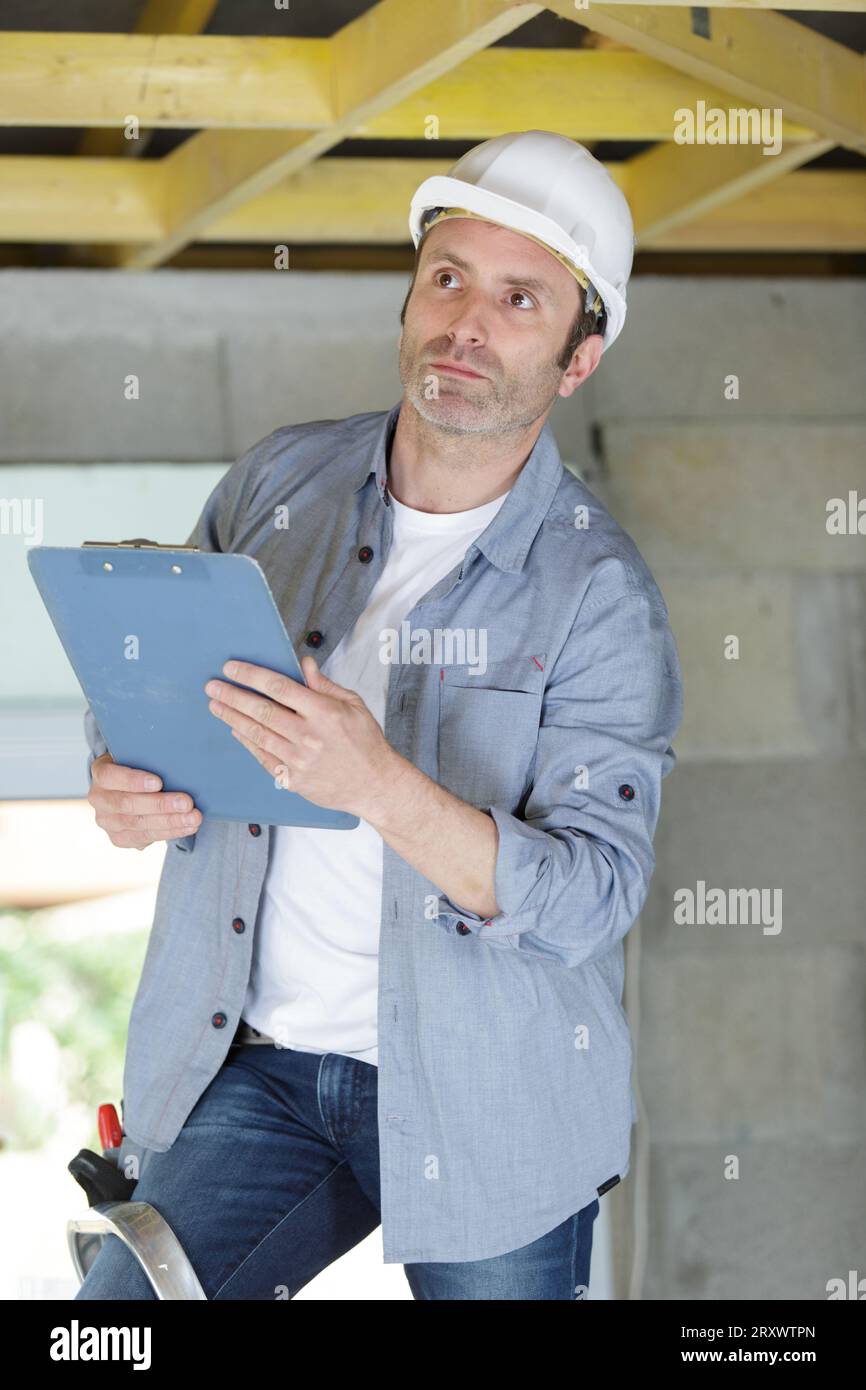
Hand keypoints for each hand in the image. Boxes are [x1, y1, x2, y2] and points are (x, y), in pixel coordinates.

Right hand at [88, 753, 201, 848]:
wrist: (126, 788)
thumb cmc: (139, 767)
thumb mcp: (139, 756)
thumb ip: (151, 758)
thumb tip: (180, 762)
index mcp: (101, 772)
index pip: (110, 776)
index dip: (133, 780)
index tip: (159, 782)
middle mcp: (99, 799)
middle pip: (127, 804)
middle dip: (160, 805)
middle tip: (186, 803)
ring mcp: (107, 821)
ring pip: (138, 824)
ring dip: (170, 822)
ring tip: (193, 818)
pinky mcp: (118, 838)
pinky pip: (144, 838)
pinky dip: (169, 832)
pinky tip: (187, 827)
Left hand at [204, 655, 403, 817]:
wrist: (374, 784)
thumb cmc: (366, 743)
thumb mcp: (353, 705)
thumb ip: (324, 685)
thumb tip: (304, 663)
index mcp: (324, 712)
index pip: (279, 687)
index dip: (251, 675)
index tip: (232, 668)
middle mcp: (309, 735)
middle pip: (261, 711)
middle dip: (233, 696)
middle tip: (213, 686)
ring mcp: (299, 760)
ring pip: (257, 734)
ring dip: (233, 717)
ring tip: (216, 705)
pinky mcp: (293, 779)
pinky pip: (263, 757)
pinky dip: (247, 742)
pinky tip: (236, 729)